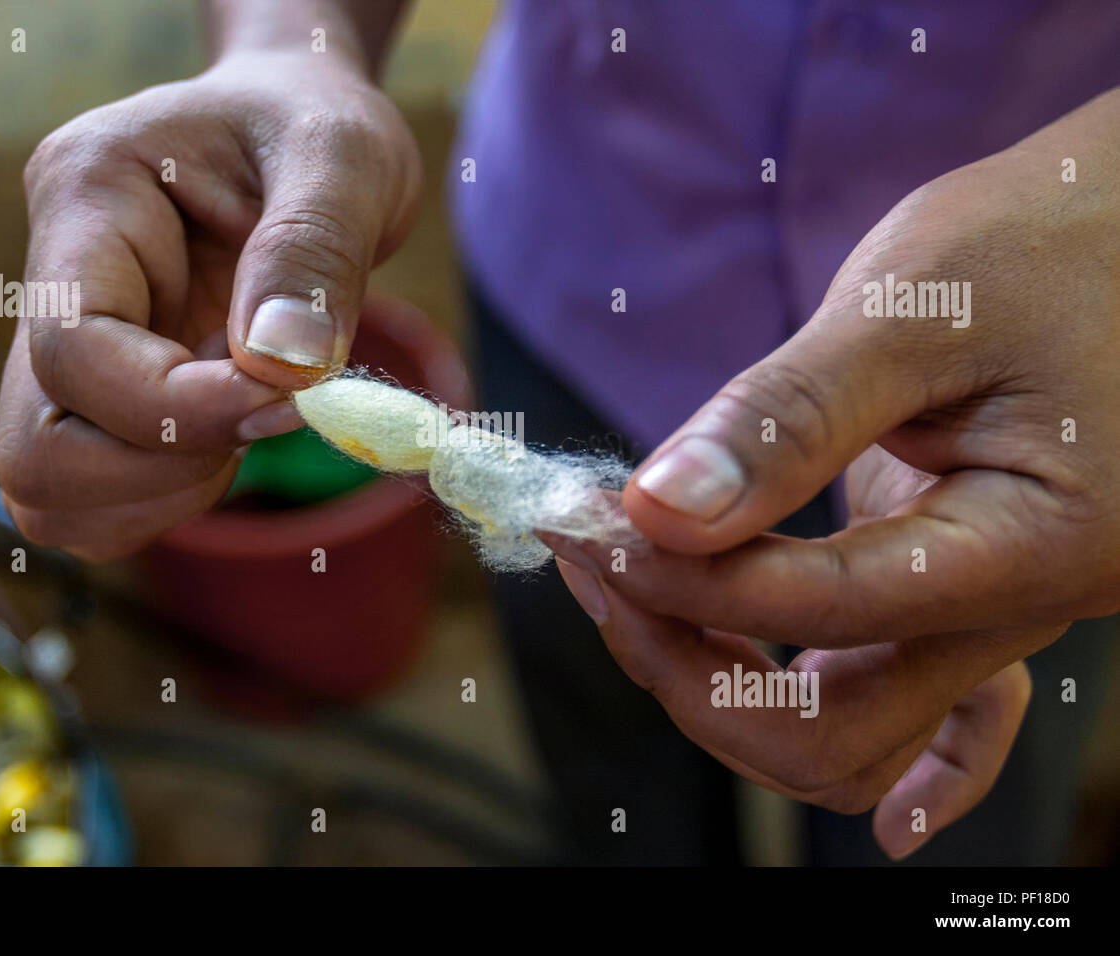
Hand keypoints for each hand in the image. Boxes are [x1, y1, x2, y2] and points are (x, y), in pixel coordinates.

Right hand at [0, 48, 419, 558]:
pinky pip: (99, 502)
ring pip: (53, 494)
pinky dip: (169, 498)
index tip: (284, 401)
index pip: (74, 350)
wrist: (294, 134)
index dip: (175, 410)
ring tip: (252, 417)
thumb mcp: (342, 158)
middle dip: (162, 467)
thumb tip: (284, 367)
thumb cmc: (312, 129)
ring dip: (167, 492)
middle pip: (34, 451)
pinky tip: (231, 435)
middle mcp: (52, 281)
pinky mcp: (99, 399)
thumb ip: (312, 251)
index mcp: (87, 197)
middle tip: (264, 415)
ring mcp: (66, 350)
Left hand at [545, 87, 1119, 856]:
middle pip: (828, 727)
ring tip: (637, 594)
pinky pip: (948, 726)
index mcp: (1028, 542)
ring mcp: (1002, 615)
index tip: (595, 518)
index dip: (687, 577)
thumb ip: (787, 419)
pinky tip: (888, 823)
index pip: (820, 608)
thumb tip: (657, 510)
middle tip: (599, 562)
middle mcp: (1021, 609)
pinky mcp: (975, 589)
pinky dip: (900, 766)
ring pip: (855, 735)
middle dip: (685, 662)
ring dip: (728, 689)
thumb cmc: (1059, 237)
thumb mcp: (916, 305)